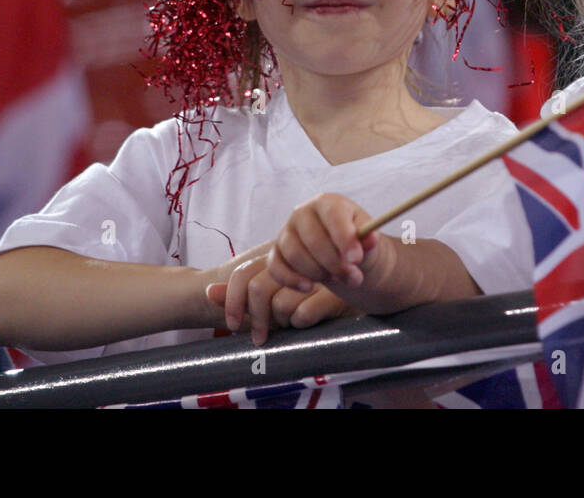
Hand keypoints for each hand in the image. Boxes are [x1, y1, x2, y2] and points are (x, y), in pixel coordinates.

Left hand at [207, 253, 350, 345]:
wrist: (375, 274)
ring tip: (298, 316)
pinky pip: (303, 314)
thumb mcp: (283, 284)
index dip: (234, 301)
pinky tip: (315, 316)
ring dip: (287, 319)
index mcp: (282, 247)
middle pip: (260, 290)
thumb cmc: (321, 283)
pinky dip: (305, 320)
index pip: (244, 274)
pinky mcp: (333, 291)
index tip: (235, 326)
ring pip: (280, 305)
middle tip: (264, 335)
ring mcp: (316, 269)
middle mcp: (297, 253)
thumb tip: (209, 292)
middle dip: (261, 318)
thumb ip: (248, 285)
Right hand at [266, 193, 383, 293]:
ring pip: (295, 255)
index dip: (344, 238)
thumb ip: (369, 237)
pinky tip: (309, 287)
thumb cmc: (356, 242)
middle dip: (335, 263)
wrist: (343, 255)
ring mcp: (286, 232)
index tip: (356, 259)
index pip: (333, 216)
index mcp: (327, 202)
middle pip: (313, 239)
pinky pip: (275, 268)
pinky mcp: (276, 252)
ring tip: (339, 278)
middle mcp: (302, 212)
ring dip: (318, 273)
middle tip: (354, 277)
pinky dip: (291, 280)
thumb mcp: (368, 237)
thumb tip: (370, 239)